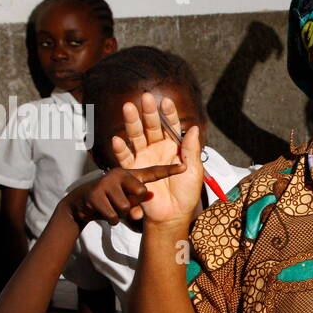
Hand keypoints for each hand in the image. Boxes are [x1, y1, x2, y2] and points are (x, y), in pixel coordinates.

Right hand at [63, 165, 179, 226]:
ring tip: (113, 206)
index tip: (184, 168)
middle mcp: (121, 173)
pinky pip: (113, 215)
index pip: (154, 172)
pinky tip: (105, 211)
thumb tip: (151, 191)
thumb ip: (144, 193)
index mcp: (134, 173)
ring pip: (125, 206)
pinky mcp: (95, 194)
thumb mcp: (133, 197)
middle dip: (135, 203)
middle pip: (140, 192)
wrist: (85, 206)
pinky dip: (112, 219)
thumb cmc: (112, 200)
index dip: (169, 170)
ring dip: (122, 213)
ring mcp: (107, 182)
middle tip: (126, 203)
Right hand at [111, 92, 203, 226]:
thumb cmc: (186, 193)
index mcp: (174, 148)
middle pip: (152, 127)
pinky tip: (118, 139)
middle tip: (145, 97)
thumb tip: (193, 128)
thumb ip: (191, 149)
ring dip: (132, 123)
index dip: (168, 114)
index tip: (166, 101)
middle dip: (148, 112)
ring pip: (137, 137)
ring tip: (128, 108)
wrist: (173, 214)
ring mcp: (144, 158)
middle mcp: (158, 150)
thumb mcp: (194, 170)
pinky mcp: (133, 171)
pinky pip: (125, 158)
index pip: (170, 126)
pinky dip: (120, 149)